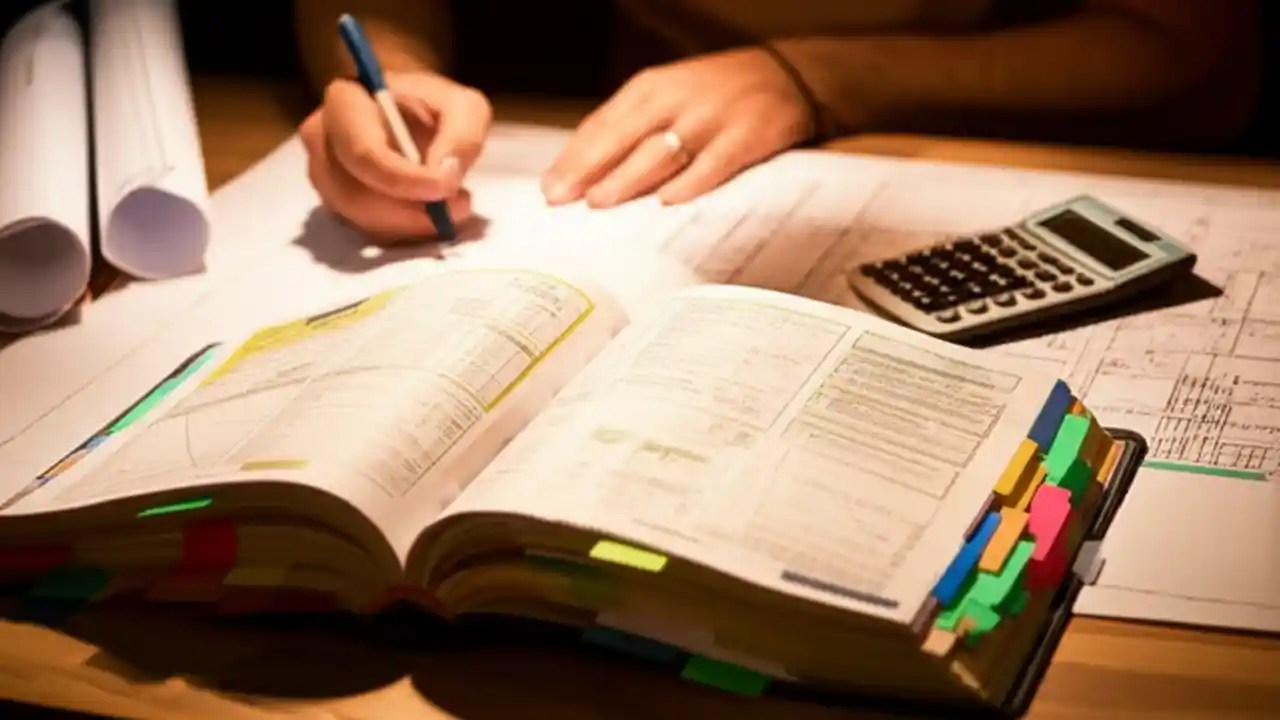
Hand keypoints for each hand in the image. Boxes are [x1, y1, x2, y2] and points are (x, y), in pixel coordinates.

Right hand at [300, 71, 492, 242]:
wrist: (415, 115)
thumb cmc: (435, 106)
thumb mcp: (464, 107)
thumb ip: (462, 136)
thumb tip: (444, 174)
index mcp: (343, 102)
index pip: (363, 153)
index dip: (402, 179)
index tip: (445, 189)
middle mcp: (321, 140)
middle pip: (356, 196)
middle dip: (410, 212)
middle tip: (458, 207)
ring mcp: (322, 176)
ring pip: (362, 220)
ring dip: (412, 224)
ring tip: (453, 207)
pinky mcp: (335, 204)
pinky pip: (366, 231)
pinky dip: (404, 231)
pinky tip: (431, 214)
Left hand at [541, 47, 812, 208]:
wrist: (788, 77)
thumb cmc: (715, 96)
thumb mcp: (668, 98)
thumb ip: (630, 130)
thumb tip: (581, 173)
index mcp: (652, 88)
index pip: (602, 125)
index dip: (574, 158)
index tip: (549, 189)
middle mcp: (679, 98)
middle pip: (624, 137)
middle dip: (590, 169)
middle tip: (563, 199)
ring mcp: (713, 117)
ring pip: (662, 151)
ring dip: (628, 178)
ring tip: (600, 202)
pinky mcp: (748, 135)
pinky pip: (714, 163)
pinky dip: (690, 183)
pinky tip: (666, 202)